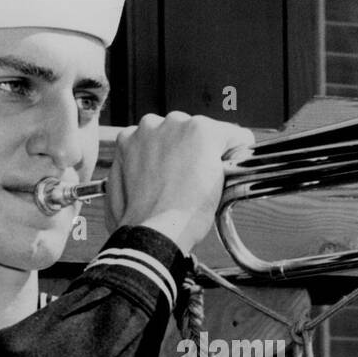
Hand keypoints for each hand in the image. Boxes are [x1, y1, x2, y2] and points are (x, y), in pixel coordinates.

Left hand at [105, 112, 254, 253]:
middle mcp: (173, 122)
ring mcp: (146, 131)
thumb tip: (220, 157)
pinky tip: (151, 177)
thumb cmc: (187, 216)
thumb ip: (223, 161)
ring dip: (170, 149)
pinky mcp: (125, 143)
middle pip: (193, 130)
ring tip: (170, 180)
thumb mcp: (221, 186)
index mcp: (202, 129)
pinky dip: (146, 154)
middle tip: (194, 177)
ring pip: (166, 133)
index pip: (229, 134)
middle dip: (195, 149)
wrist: (152, 233)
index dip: (232, 152)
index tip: (228, 164)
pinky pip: (142, 142)